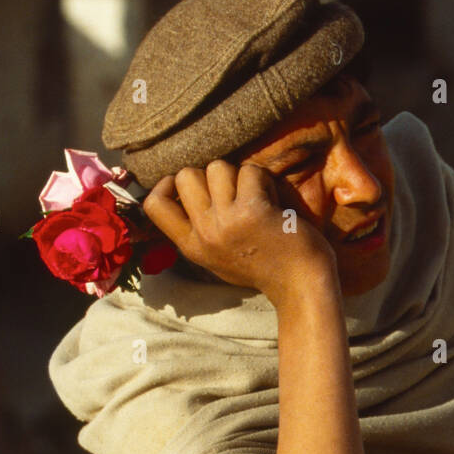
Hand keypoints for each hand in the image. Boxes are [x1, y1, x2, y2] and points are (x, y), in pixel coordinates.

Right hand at [143, 160, 337, 306]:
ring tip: (257, 200)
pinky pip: (249, 171)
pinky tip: (273, 204)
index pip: (153, 205)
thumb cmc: (263, 267)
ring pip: (217, 167)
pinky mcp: (252, 211)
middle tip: (235, 196)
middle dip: (211, 176)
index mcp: (191, 247)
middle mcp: (204, 234)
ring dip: (240, 176)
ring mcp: (226, 223)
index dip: (167, 184)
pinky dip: (264, 180)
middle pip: (186, 175)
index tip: (190, 186)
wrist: (300, 286)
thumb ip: (198, 229)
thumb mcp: (217, 257)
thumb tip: (179, 188)